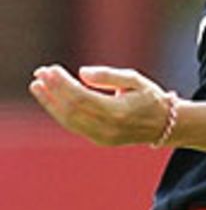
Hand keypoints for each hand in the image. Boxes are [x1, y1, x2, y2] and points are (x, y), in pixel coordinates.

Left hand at [29, 63, 173, 145]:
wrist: (165, 126)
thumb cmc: (150, 97)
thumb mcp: (134, 79)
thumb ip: (108, 75)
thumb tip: (81, 73)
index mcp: (118, 111)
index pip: (80, 97)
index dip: (61, 83)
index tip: (49, 69)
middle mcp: (109, 128)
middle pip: (71, 109)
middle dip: (52, 91)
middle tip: (39, 73)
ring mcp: (103, 138)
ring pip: (69, 121)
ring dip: (50, 103)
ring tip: (37, 86)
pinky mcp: (100, 141)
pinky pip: (74, 126)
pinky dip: (59, 112)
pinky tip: (50, 99)